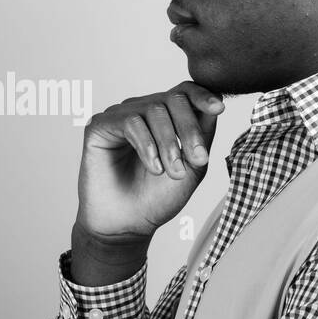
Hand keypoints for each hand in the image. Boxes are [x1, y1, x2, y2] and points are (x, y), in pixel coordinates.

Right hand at [75, 81, 223, 245]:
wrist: (128, 225)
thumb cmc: (157, 198)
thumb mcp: (192, 166)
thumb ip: (203, 135)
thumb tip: (215, 105)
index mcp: (166, 117)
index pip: (185, 92)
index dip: (203, 95)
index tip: (218, 109)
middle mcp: (142, 111)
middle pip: (173, 99)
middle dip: (190, 129)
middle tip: (197, 159)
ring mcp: (120, 116)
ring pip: (153, 110)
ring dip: (169, 143)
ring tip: (173, 172)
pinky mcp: (99, 126)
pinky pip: (130, 122)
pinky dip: (147, 145)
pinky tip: (153, 168)